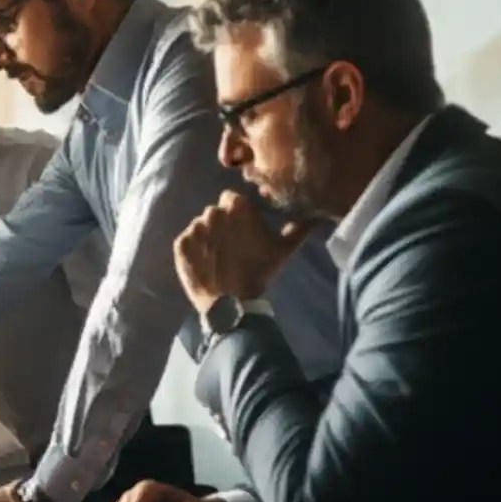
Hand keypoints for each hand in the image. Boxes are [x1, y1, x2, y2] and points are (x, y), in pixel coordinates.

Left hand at [174, 190, 315, 314]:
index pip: (231, 199)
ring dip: (206, 236)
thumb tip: (320, 215)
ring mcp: (194, 228)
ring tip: (217, 257)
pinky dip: (193, 249)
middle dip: (221, 224)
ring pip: (199, 225)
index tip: (242, 230)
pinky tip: (204, 263)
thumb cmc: (260, 272)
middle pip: (214, 212)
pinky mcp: (180, 244)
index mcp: (237, 206)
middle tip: (231, 245)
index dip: (236, 214)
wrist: (232, 302)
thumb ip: (299, 227)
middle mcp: (213, 212)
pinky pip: (186, 240)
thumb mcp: (284, 249)